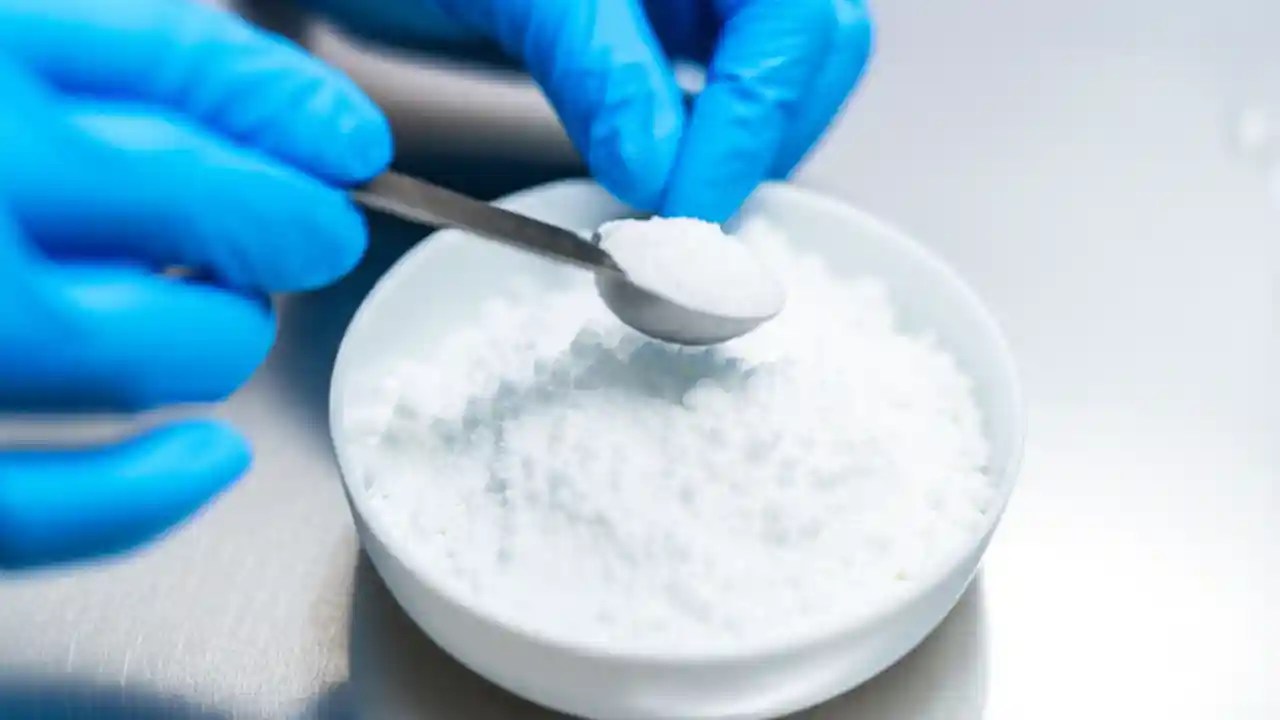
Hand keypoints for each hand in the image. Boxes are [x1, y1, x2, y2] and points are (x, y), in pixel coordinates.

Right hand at [0, 0, 390, 567]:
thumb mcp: (5, 34)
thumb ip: (164, 63)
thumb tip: (339, 135)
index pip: (192, 94)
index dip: (295, 137)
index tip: (346, 156)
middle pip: (202, 228)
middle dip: (272, 242)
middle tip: (281, 235)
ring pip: (144, 360)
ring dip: (213, 339)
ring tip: (202, 308)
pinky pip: (33, 511)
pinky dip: (144, 497)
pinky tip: (209, 459)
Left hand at [308, 0, 872, 221]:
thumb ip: (594, 64)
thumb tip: (660, 173)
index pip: (792, 18)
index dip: (751, 121)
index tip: (685, 217)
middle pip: (816, 41)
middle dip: (764, 133)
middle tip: (689, 217)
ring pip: (789, 65)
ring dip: (745, 141)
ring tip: (674, 202)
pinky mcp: (670, 17)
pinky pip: (735, 75)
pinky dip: (712, 133)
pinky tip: (663, 168)